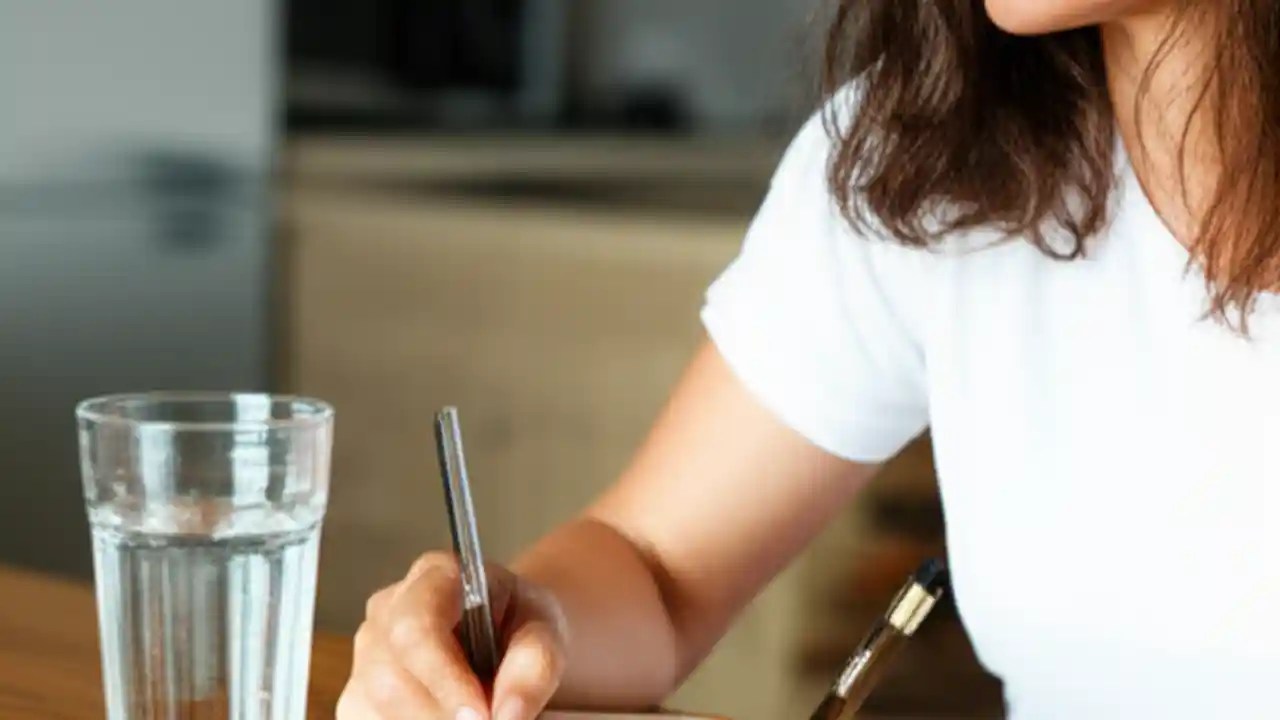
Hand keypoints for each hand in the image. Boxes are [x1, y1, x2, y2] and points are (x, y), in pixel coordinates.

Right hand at [337, 552, 568, 719]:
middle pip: (392, 679)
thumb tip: (507, 716)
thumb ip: (534, 669)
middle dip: (444, 713)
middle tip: (489, 719)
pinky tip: (445, 716)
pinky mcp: (358, 693)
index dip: (444, 679)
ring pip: (379, 708)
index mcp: (434, 576)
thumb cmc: (521, 626)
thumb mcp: (546, 635)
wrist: (507, 637)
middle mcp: (387, 609)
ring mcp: (366, 653)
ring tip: (473, 711)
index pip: (416, 628)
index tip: (482, 716)